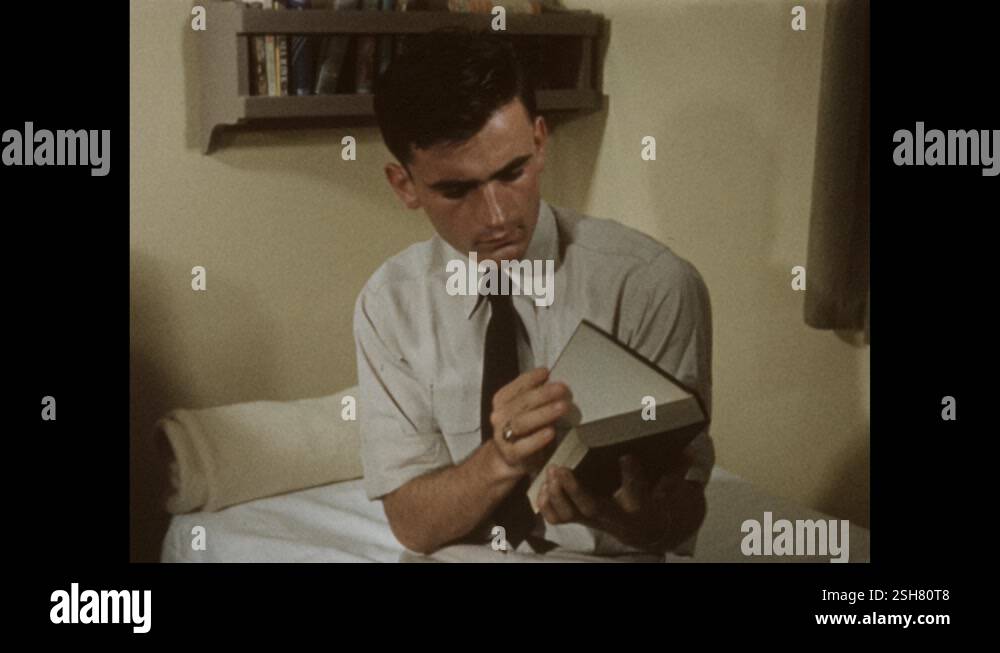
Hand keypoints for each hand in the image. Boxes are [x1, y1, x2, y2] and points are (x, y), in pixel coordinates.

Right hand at [488, 367, 571, 476]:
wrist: (509, 458)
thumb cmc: (525, 429)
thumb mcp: (528, 409)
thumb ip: (537, 397)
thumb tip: (557, 383)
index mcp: (502, 401)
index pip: (516, 386)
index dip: (530, 378)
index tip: (546, 372)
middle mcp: (499, 416)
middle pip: (521, 403)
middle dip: (543, 394)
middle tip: (562, 389)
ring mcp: (502, 436)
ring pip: (521, 423)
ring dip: (543, 413)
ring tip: (562, 407)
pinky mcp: (510, 455)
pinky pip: (523, 447)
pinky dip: (537, 439)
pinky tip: (551, 432)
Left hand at [537, 453, 699, 551]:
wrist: (641, 528)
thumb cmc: (653, 499)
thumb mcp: (668, 485)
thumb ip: (676, 469)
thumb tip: (689, 453)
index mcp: (637, 505)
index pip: (637, 492)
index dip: (631, 476)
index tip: (626, 456)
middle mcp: (613, 516)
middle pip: (592, 508)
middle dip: (576, 490)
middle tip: (562, 468)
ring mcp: (593, 519)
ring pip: (571, 514)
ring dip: (558, 495)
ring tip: (551, 471)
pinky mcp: (579, 519)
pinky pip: (559, 519)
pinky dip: (547, 506)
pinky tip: (542, 486)